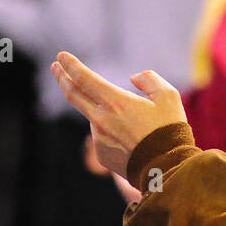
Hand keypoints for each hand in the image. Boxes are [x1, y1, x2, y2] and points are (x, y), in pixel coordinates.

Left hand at [51, 51, 186, 178]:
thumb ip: (149, 80)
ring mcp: (99, 139)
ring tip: (132, 121)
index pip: (84, 78)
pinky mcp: (102, 155)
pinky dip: (112, 132)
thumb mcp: (168, 96)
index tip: (61, 55)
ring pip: (95, 117)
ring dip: (102, 111)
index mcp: (115, 102)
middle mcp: (101, 120)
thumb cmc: (169, 131)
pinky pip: (103, 137)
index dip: (71, 65)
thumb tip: (134, 78)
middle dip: (62, 78)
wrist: (167, 170)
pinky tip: (132, 140)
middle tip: (56, 67)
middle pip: (73, 94)